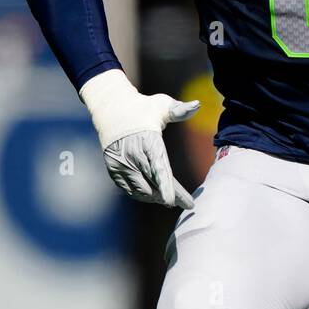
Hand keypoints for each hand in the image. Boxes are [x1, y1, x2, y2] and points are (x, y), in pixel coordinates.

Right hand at [79, 69, 199, 209]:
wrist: (111, 108)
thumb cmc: (142, 107)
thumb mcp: (161, 104)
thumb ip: (180, 110)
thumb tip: (198, 104)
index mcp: (147, 140)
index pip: (159, 168)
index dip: (166, 187)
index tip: (172, 201)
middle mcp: (133, 154)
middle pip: (154, 182)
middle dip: (171, 195)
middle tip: (187, 203)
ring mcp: (121, 163)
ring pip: (141, 189)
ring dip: (156, 196)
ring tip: (169, 197)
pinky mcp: (113, 168)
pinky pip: (129, 189)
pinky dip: (141, 194)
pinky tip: (152, 195)